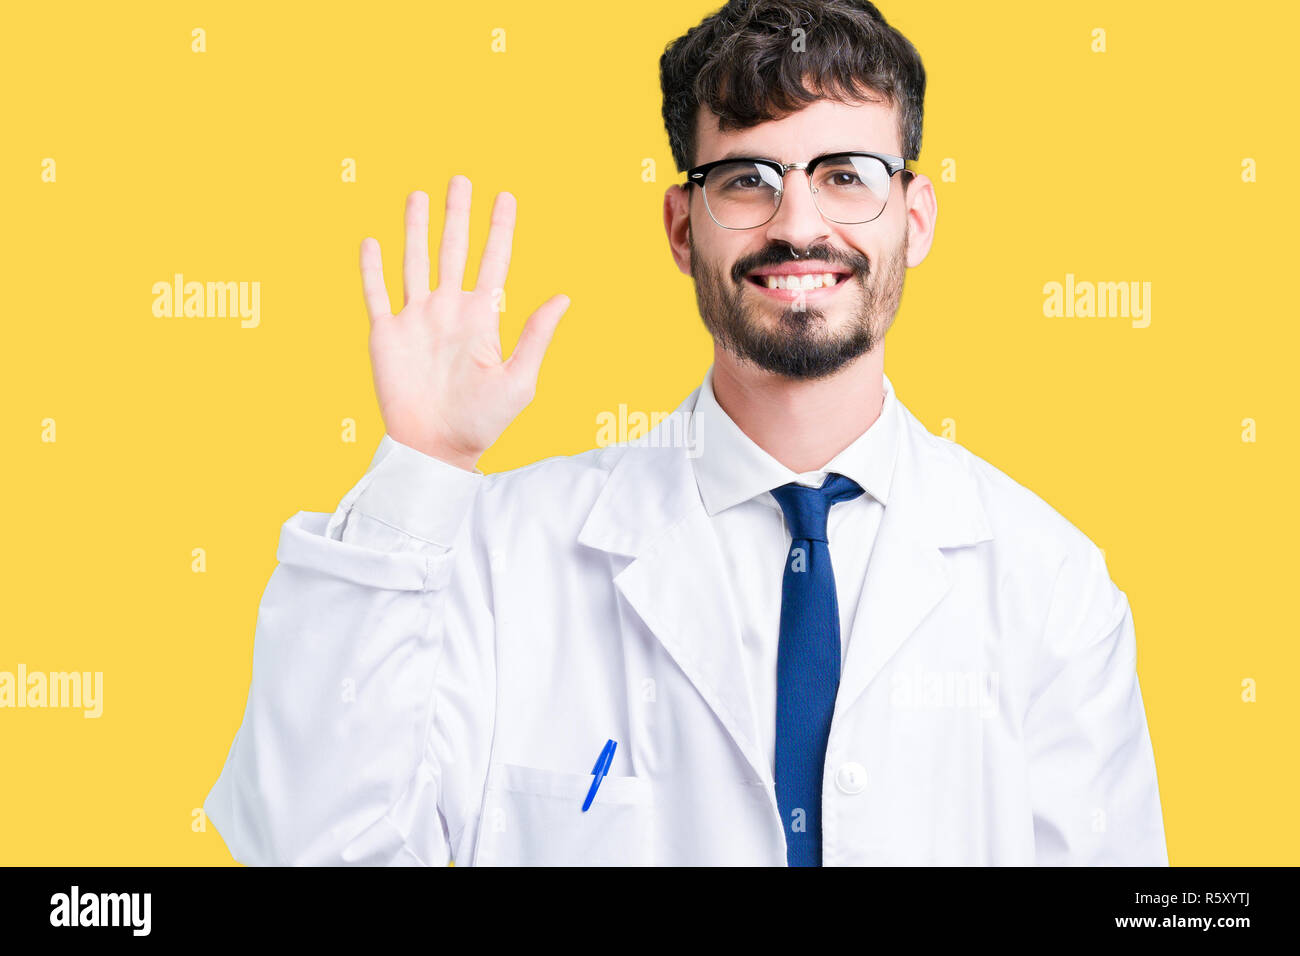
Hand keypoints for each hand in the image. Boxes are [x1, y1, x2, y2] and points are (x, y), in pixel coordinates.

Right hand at [359, 176, 569, 469]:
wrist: (436, 449)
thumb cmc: (482, 422)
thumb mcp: (519, 380)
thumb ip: (536, 337)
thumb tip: (565, 298)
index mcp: (481, 319)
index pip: (493, 262)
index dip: (499, 229)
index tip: (505, 197)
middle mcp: (448, 311)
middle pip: (453, 250)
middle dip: (457, 215)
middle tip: (461, 179)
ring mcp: (417, 320)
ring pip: (415, 261)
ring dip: (415, 228)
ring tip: (418, 195)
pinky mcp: (386, 335)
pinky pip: (376, 293)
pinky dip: (372, 268)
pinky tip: (372, 241)